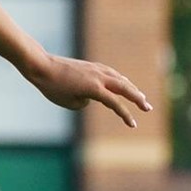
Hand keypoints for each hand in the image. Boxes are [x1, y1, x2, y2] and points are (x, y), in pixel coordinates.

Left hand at [27, 54, 152, 126]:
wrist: (43, 66)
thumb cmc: (53, 87)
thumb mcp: (69, 102)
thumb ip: (85, 102)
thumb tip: (93, 97)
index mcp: (94, 88)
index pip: (115, 103)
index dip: (125, 115)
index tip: (133, 124)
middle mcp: (99, 77)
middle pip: (125, 88)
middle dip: (138, 99)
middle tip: (148, 108)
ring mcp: (97, 69)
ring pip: (120, 79)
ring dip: (132, 89)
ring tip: (140, 98)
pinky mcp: (92, 66)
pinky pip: (112, 74)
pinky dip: (121, 80)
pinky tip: (124, 84)